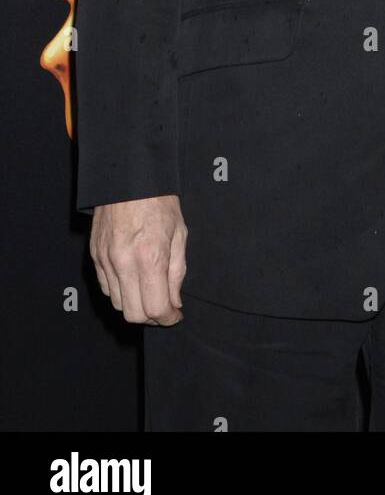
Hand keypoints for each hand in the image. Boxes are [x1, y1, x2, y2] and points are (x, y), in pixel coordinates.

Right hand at [89, 194, 186, 324]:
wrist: (129, 176)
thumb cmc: (158, 200)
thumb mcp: (179, 233)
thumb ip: (177, 272)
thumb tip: (174, 303)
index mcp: (150, 257)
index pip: (156, 308)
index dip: (168, 318)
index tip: (175, 315)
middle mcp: (124, 263)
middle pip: (133, 314)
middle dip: (152, 317)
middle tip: (164, 307)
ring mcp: (106, 260)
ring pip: (117, 304)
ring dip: (134, 305)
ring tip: (149, 293)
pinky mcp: (95, 255)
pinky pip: (105, 288)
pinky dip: (120, 292)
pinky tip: (132, 280)